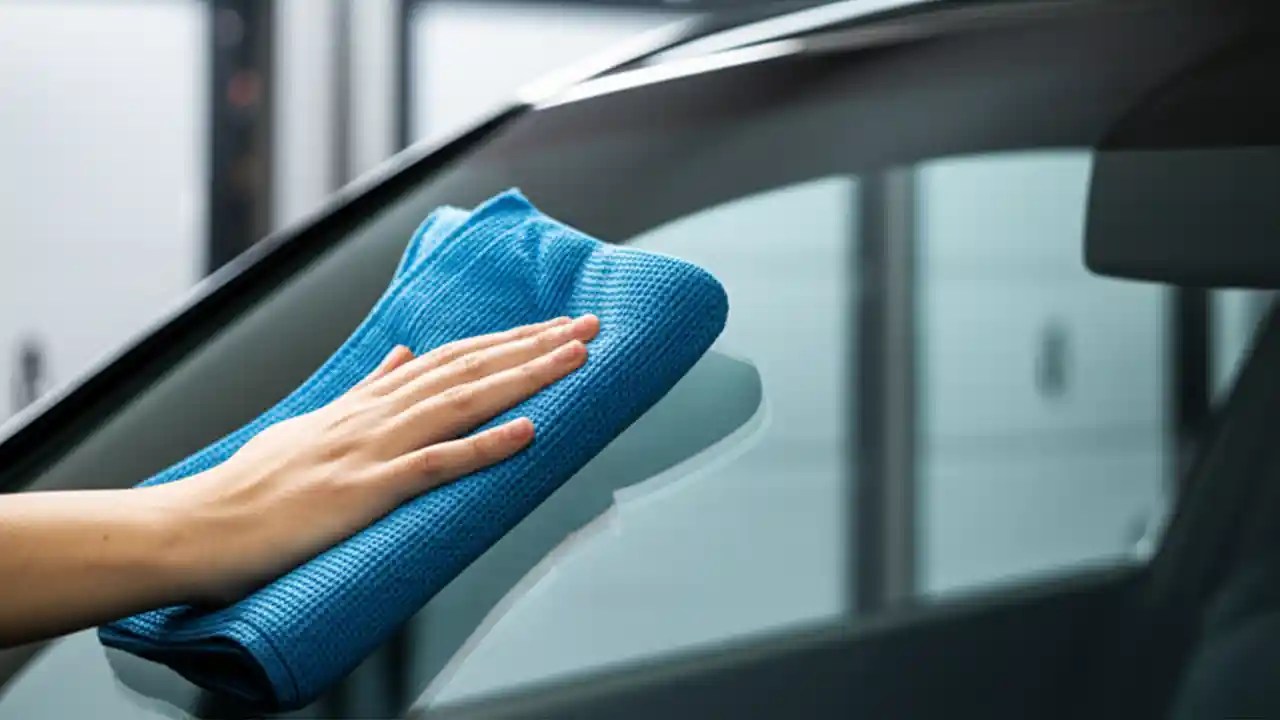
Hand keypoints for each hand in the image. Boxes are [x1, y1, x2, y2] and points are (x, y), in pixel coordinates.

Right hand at [156, 314, 598, 604]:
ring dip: (524, 379)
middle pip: (469, 369)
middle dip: (534, 346)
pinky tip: (530, 431)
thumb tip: (403, 354)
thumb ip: (364, 390)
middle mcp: (376, 415)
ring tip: (575, 359)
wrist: (202, 524)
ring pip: (462, 403)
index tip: (552, 326)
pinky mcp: (365, 493)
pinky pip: (436, 465)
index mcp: (368, 402)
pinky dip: (486, 446)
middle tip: (588, 326)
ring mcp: (371, 450)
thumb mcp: (316, 422)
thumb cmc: (257, 484)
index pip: (452, 359)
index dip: (507, 340)